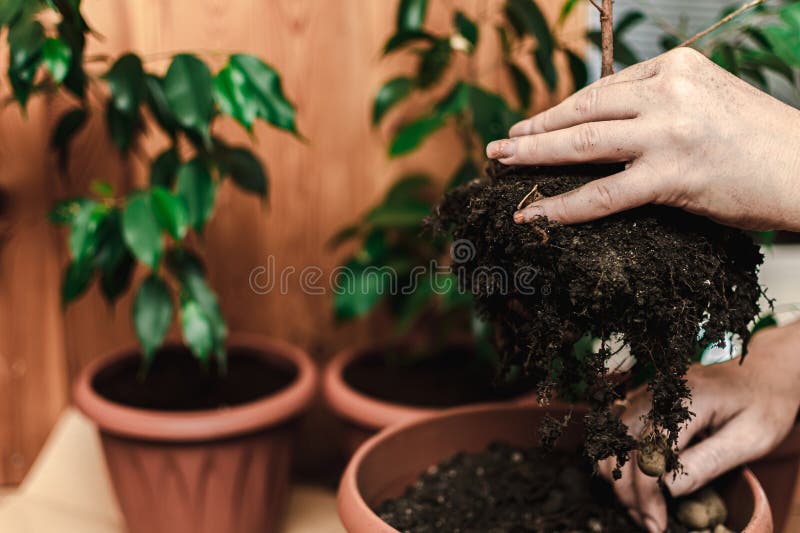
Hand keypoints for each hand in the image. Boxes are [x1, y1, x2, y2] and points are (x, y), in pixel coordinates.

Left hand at [486, 48, 799, 231]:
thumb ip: (659, 104)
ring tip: (502, 164)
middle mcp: (667, 92)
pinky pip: (604, 193)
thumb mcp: (708, 99)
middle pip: (584, 110)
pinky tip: (535, 214)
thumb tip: (606, 126)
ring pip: (583, 143)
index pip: (602, 90)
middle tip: (503, 144)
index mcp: (675, 66)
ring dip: (535, 155)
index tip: (537, 126)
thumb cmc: (758, 138)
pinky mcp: (671, 175)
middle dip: (536, 129)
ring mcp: (667, 133)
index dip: (563, 111)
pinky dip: (564, 206)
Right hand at [597, 321, 799, 531]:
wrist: (763, 371)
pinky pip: (618, 430)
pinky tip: (635, 483)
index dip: (646, 492)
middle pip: (623, 445)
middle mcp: (657, 391)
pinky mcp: (644, 398)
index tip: (656, 523)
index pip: (648, 450)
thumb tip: (669, 490)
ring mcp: (646, 392)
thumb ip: (708, 461)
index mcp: (685, 398)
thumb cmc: (764, 405)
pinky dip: (618, 459)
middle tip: (646, 523)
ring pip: (613, 439)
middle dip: (628, 491)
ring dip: (619, 477)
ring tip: (640, 508)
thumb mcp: (749, 439)